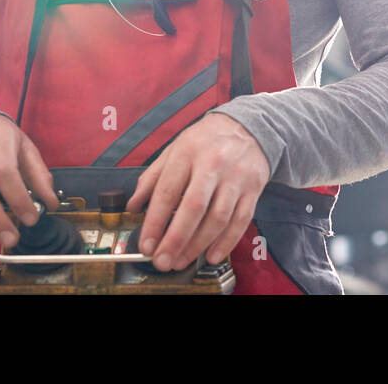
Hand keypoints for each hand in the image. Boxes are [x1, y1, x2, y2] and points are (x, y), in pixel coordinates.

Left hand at [125, 113, 269, 270]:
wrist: (248, 126)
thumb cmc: (206, 140)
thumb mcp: (175, 148)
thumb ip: (153, 177)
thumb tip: (134, 206)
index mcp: (187, 153)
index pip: (167, 192)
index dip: (155, 223)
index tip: (147, 246)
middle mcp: (212, 164)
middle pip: (193, 208)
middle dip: (176, 239)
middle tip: (163, 262)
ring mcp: (236, 177)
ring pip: (218, 218)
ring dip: (198, 245)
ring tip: (181, 261)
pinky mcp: (253, 188)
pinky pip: (241, 220)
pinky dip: (226, 242)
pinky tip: (211, 255)